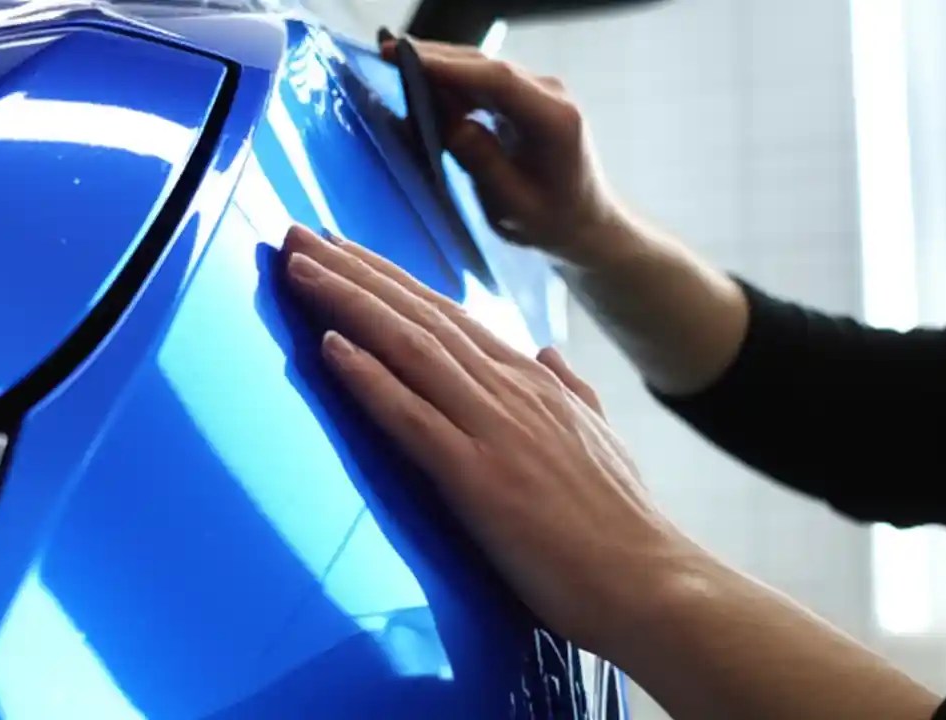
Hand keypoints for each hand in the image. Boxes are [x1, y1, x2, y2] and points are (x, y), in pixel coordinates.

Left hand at [282, 224, 697, 654]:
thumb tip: (546, 349)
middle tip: (295, 234)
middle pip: (416, 314)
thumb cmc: (620, 520)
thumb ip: (570, 388)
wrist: (650, 583)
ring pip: (408, 348)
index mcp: (530, 379)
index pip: (444, 312)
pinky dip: (368, 378)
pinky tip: (329, 347)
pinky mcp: (478, 478)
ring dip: (347, 303)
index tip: (340, 248)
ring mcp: (493, 428)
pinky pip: (413, 416)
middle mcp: (509, 388)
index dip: (387, 278)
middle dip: (352, 270)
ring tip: (299, 268)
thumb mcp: (599, 436)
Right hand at [380, 38, 635, 269]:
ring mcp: (540, 93)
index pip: (497, 79)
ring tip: (397, 65)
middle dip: (437, 58)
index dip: (449, 67)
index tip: (408, 58)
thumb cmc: (551, 222)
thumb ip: (482, 162)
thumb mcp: (512, 204)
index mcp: (554, 120)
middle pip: (487, 65)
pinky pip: (486, 82)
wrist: (585, 223)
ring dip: (442, 68)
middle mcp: (550, 96)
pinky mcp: (528, 98)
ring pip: (483, 69)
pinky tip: (425, 87)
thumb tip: (450, 124)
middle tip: (387, 51)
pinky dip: (455, 83)